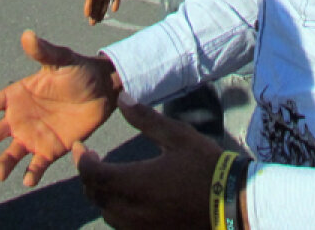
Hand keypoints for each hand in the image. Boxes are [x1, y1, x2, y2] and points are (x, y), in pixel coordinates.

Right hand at [0, 30, 119, 186]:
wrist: (103, 89)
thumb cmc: (78, 71)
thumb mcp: (61, 60)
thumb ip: (43, 52)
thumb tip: (27, 36)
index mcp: (15, 96)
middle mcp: (19, 119)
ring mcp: (33, 136)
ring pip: (10, 155)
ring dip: (2, 165)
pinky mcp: (51, 150)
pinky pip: (37, 165)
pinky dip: (32, 173)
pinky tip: (27, 180)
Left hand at [73, 95, 223, 228]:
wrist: (232, 203)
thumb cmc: (205, 165)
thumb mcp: (177, 136)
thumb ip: (145, 119)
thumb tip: (122, 97)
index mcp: (134, 182)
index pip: (92, 174)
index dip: (82, 159)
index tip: (83, 147)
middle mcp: (131, 209)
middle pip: (95, 195)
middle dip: (89, 176)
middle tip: (92, 158)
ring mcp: (140, 226)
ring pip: (107, 212)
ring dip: (102, 194)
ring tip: (110, 176)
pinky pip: (122, 224)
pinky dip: (117, 210)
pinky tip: (129, 197)